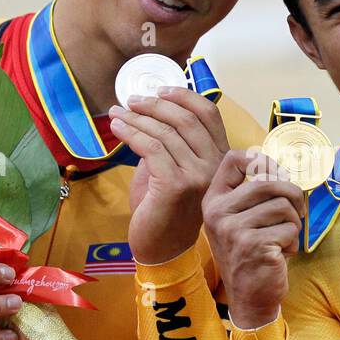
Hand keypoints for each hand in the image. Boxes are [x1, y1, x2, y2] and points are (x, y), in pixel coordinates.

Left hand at [108, 86, 229, 263]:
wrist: (163, 249)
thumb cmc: (165, 209)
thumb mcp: (173, 169)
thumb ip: (171, 143)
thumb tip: (150, 112)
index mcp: (221, 159)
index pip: (209, 114)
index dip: (184, 96)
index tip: (160, 90)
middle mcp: (216, 166)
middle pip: (186, 118)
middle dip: (155, 104)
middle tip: (131, 101)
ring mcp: (199, 176)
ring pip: (165, 132)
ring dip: (137, 118)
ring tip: (117, 114)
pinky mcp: (176, 185)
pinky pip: (152, 148)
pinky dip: (131, 134)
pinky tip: (118, 129)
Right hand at [202, 149, 305, 329]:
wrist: (249, 297)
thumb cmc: (252, 254)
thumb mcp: (241, 220)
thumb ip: (253, 193)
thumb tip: (281, 168)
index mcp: (213, 200)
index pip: (235, 158)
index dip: (264, 161)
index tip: (277, 177)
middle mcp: (218, 212)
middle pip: (269, 180)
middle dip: (293, 195)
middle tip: (297, 211)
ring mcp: (233, 229)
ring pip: (283, 206)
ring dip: (293, 224)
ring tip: (281, 240)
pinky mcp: (252, 245)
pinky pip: (289, 229)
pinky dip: (292, 243)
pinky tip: (278, 255)